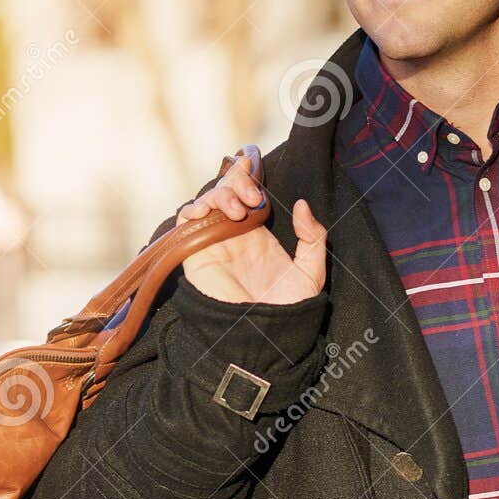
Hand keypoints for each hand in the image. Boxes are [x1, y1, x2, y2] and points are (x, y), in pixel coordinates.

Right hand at [176, 154, 326, 304]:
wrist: (263, 337)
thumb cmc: (287, 312)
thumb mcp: (311, 273)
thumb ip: (313, 238)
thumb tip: (302, 206)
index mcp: (257, 234)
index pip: (247, 194)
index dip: (247, 174)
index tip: (252, 161)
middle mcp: (233, 235)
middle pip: (225, 190)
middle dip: (237, 182)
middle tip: (253, 197)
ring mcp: (213, 243)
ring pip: (206, 202)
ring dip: (220, 196)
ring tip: (239, 210)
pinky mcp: (195, 254)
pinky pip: (185, 224)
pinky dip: (192, 210)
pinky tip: (208, 213)